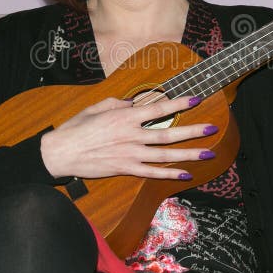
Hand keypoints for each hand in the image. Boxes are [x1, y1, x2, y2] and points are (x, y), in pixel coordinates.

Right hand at [40, 95, 215, 179]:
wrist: (60, 153)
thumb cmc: (76, 128)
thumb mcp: (96, 107)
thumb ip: (118, 103)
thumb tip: (136, 103)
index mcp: (125, 116)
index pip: (158, 108)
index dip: (178, 103)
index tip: (195, 98)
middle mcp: (131, 135)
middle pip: (168, 133)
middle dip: (192, 130)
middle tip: (212, 128)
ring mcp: (130, 154)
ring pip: (165, 154)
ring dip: (188, 153)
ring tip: (208, 152)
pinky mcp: (125, 168)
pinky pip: (152, 172)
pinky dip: (170, 174)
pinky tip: (186, 174)